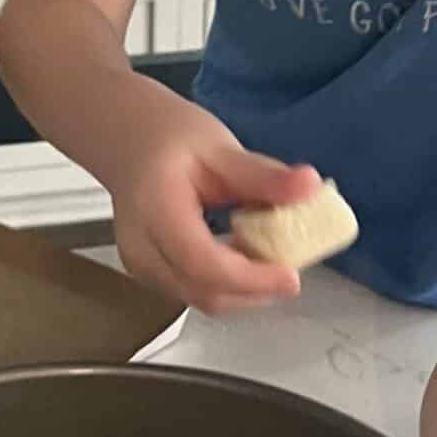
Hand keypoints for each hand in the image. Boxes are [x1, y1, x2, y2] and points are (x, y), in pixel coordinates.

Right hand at [110, 99, 320, 314]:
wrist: (127, 140)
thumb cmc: (165, 137)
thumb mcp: (219, 146)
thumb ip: (264, 175)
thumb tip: (309, 186)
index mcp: (155, 209)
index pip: (202, 262)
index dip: (251, 278)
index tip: (291, 274)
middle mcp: (142, 247)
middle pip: (205, 291)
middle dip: (256, 288)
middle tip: (293, 261)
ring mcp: (142, 267)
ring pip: (203, 299)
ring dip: (245, 288)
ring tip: (270, 253)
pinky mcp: (153, 276)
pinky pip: (197, 291)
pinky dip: (230, 283)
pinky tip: (246, 254)